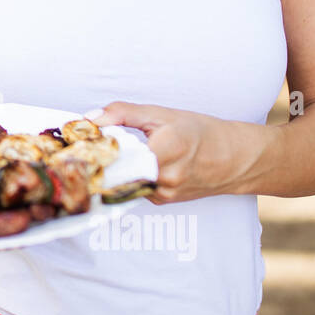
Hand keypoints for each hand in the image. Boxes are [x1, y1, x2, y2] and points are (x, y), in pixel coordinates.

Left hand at [90, 103, 253, 203]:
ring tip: (106, 154)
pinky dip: (129, 176)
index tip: (80, 144)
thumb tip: (90, 119)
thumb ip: (123, 114)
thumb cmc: (199, 131)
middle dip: (100, 161)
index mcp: (165, 151)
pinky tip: (131, 164)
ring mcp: (165, 193)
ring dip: (114, 169)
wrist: (234, 157)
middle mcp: (165, 177)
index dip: (97, 151)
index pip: (118, 157)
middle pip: (117, 172)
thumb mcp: (161, 114)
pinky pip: (137, 188)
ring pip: (125, 182)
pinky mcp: (164, 201)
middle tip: (83, 150)